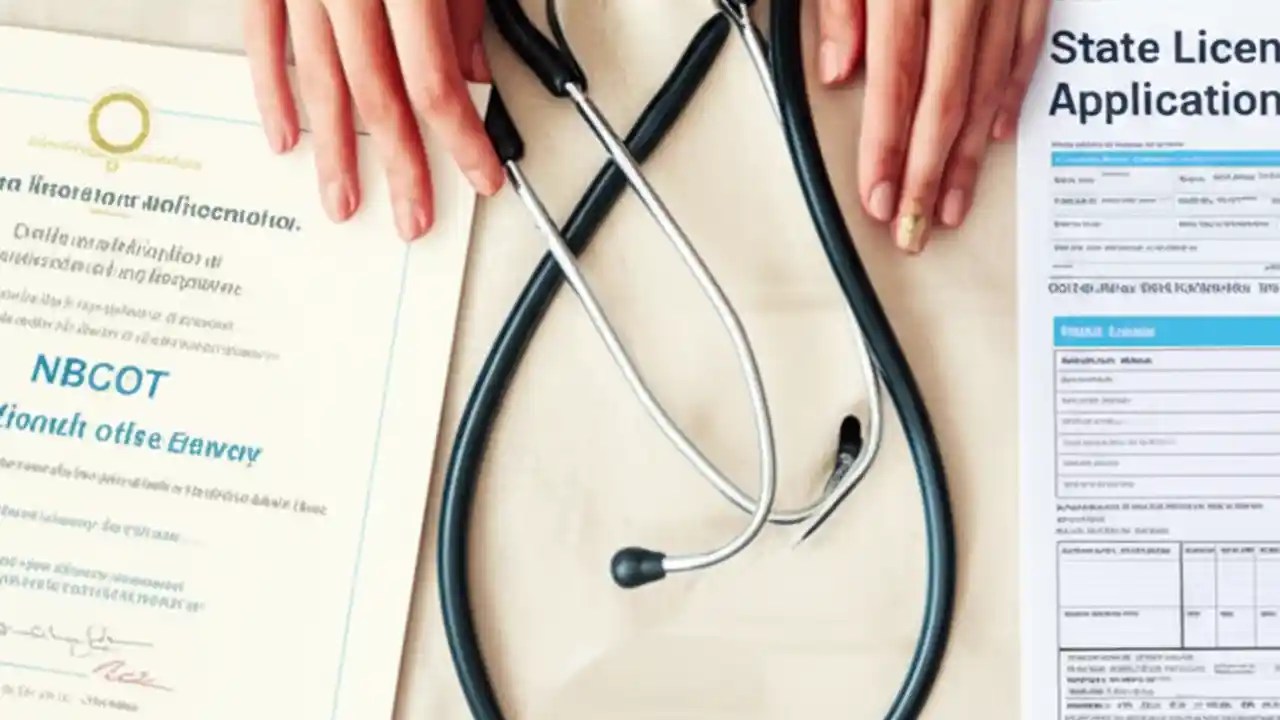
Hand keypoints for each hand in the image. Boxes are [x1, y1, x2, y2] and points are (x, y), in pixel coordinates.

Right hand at [241, 0, 503, 240]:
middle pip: (378, 97)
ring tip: (345, 201)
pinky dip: (273, 93)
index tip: (482, 176)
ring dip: (335, 152)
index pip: (435, 83)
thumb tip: (471, 72)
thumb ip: (462, 11)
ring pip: (320, 81)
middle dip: (400, 166)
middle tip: (413, 215)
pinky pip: (263, 41)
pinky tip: (287, 137)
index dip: (461, 139)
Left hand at [817, 0, 1049, 252]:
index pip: (895, 82)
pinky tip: (994, 138)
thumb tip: (836, 69)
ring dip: (968, 156)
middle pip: (946, 102)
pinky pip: (1027, 46)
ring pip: (989, 86)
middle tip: (914, 227)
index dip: (887, 149)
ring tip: (951, 205)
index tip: (880, 199)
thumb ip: (841, 6)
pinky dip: (1011, 97)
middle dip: (927, 175)